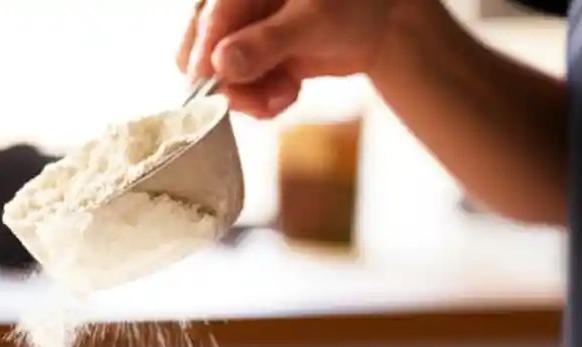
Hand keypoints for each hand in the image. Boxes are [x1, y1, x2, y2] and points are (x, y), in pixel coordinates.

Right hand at [175, 0, 404, 117]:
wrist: (380, 24)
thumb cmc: (355, 4)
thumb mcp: (315, 21)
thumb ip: (267, 42)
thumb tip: (221, 63)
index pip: (208, 22)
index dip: (208, 62)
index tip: (220, 94)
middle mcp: (234, 7)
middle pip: (200, 53)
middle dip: (232, 85)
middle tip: (263, 101)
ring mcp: (240, 34)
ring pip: (219, 78)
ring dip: (251, 95)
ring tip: (285, 94)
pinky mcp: (251, 57)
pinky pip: (238, 88)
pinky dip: (262, 98)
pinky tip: (287, 91)